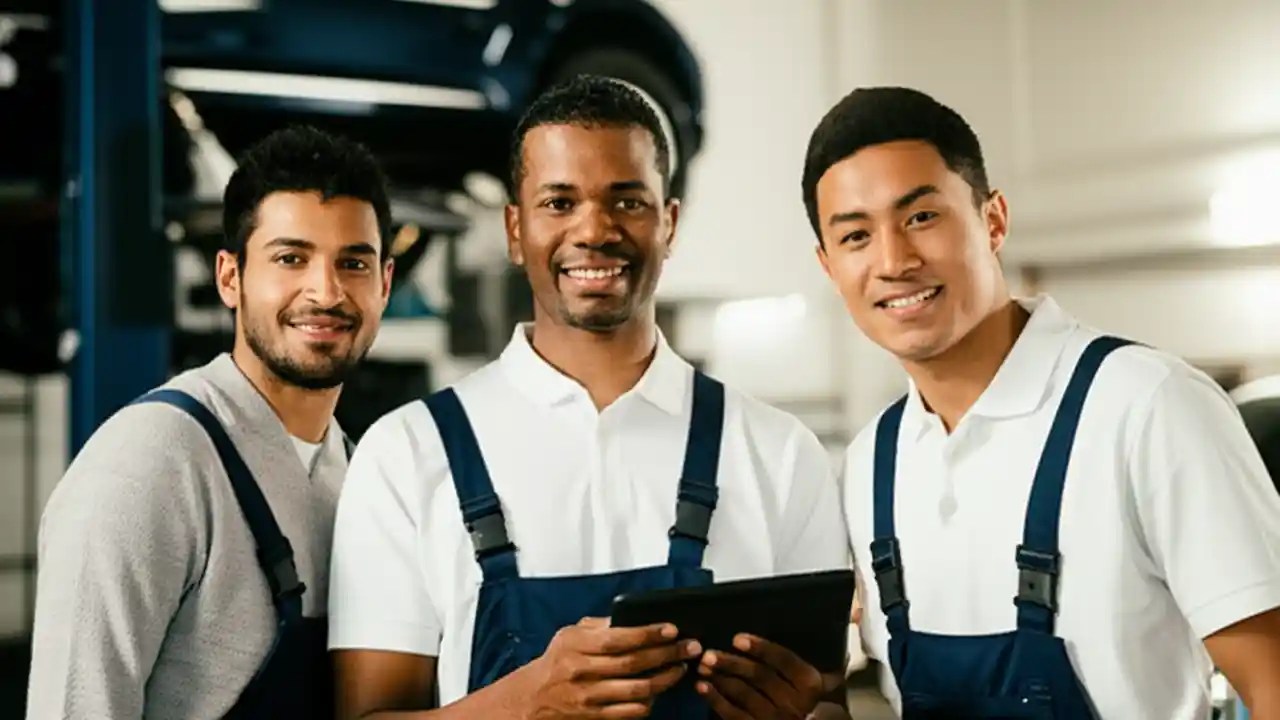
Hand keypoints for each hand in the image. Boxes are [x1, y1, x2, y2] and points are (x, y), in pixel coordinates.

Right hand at [516, 616, 702, 718]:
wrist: (532, 700)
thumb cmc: (556, 663)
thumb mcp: (569, 635)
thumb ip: (599, 626)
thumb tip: (632, 617)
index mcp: (576, 645)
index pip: (618, 638)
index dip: (648, 633)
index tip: (671, 629)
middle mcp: (582, 671)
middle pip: (634, 663)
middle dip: (667, 654)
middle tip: (690, 647)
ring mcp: (589, 697)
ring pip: (638, 689)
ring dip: (665, 679)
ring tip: (680, 668)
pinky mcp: (595, 717)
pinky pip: (631, 711)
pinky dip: (650, 701)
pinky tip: (659, 691)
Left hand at [695, 634, 840, 719]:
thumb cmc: (820, 709)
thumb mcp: (831, 684)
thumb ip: (832, 657)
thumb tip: (852, 613)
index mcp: (811, 685)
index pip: (784, 661)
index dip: (761, 648)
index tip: (738, 638)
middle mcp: (794, 703)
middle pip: (759, 677)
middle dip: (732, 664)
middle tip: (710, 652)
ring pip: (743, 695)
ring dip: (720, 679)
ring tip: (703, 665)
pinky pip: (733, 715)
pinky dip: (715, 700)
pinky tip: (703, 687)